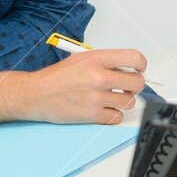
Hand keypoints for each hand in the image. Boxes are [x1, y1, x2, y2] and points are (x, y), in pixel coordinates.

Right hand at [0, 48, 147, 123]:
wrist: (36, 94)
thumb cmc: (57, 77)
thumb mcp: (81, 59)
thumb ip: (105, 63)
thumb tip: (128, 70)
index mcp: (97, 59)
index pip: (134, 58)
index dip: (141, 65)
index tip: (138, 70)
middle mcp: (99, 77)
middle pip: (137, 83)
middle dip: (134, 86)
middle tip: (125, 87)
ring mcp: (96, 97)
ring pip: (129, 101)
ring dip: (123, 101)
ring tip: (110, 99)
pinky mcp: (92, 115)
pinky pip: (117, 117)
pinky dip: (113, 115)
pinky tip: (103, 109)